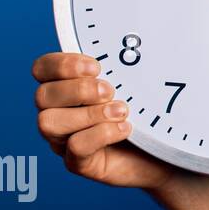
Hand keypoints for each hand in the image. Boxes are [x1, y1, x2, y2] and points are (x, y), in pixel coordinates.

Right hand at [33, 52, 174, 189]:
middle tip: (110, 90)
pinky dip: (101, 134)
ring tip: (122, 111)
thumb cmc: (148, 110)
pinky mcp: (80, 163)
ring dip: (89, 113)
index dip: (62, 64)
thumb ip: (123, 67)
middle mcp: (59, 112)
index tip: (97, 66)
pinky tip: (125, 128)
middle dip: (78, 90)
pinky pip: (74, 148)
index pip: (42, 68)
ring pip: (49, 122)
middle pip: (42, 95)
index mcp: (67, 86)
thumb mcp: (137, 83)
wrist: (167, 149)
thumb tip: (131, 46)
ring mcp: (65, 140)